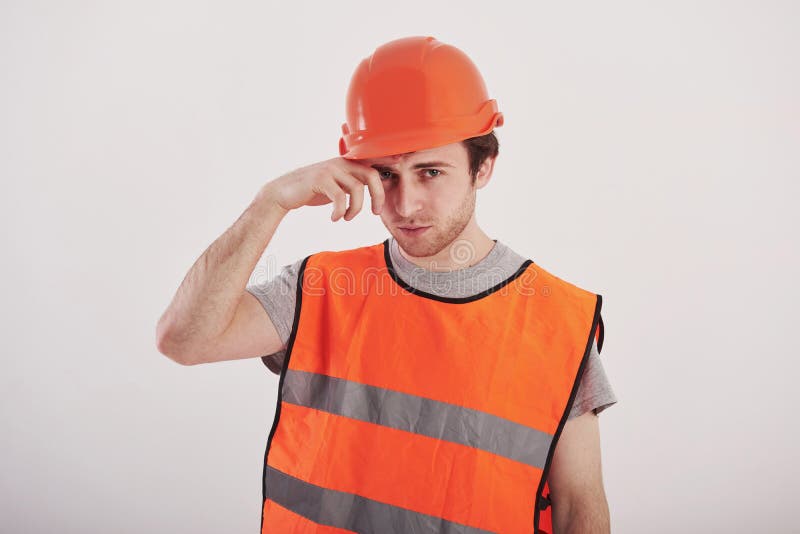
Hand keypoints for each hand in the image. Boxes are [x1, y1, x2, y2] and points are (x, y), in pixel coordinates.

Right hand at [257, 157, 384, 220]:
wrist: (284, 192)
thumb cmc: (312, 190)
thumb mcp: (336, 185)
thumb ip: (352, 184)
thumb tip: (375, 191)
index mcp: (347, 164)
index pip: (373, 170)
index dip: (382, 187)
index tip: (379, 206)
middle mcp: (340, 163)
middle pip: (371, 176)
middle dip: (378, 196)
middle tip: (375, 212)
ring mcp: (330, 169)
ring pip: (357, 188)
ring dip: (355, 209)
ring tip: (347, 218)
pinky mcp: (320, 179)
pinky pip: (339, 196)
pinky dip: (340, 211)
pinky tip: (335, 218)